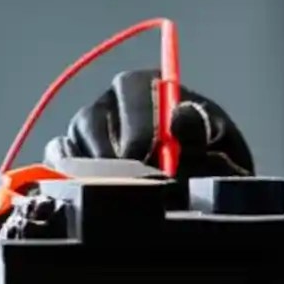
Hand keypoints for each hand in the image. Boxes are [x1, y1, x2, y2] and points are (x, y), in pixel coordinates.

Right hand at [43, 69, 254, 178]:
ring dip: (95, 170)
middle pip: (93, 116)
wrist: (205, 197)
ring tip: (123, 194)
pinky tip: (95, 193)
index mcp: (157, 90)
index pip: (133, 86)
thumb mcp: (225, 155)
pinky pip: (59, 159)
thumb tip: (181, 115)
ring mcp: (93, 132)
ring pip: (75, 141)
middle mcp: (118, 105)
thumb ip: (204, 138)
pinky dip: (70, 176)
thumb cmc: (217, 168)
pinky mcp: (75, 156)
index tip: (146, 153)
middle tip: (130, 182)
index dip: (134, 118)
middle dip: (109, 152)